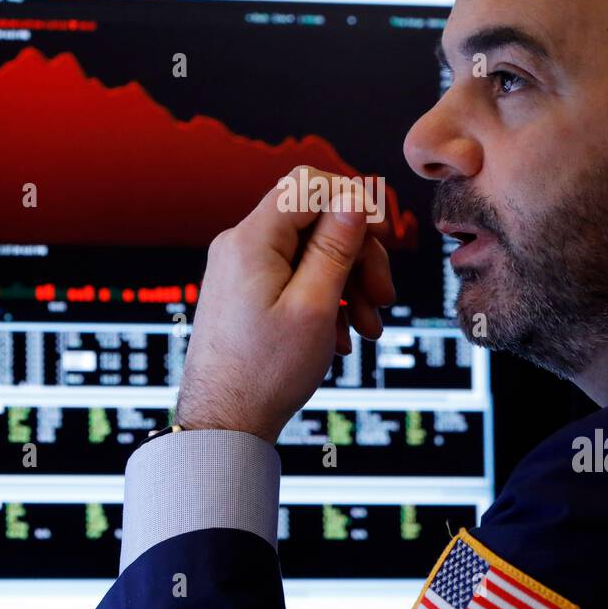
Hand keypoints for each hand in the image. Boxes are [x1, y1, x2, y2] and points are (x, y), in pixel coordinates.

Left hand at [174, 166, 396, 443]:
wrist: (225, 422)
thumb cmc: (263, 373)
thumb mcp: (314, 306)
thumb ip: (335, 246)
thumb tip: (354, 198)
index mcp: (251, 241)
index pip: (309, 186)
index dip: (353, 202)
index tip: (382, 234)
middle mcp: (241, 247)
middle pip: (316, 221)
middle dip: (358, 255)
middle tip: (383, 296)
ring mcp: (243, 270)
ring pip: (312, 253)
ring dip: (349, 284)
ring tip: (368, 328)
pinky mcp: (248, 292)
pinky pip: (297, 278)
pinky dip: (327, 300)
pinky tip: (342, 337)